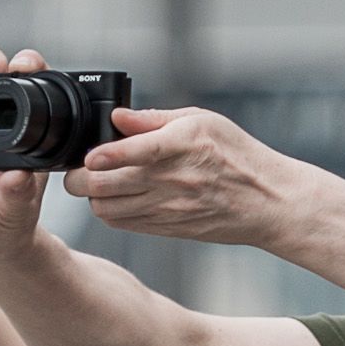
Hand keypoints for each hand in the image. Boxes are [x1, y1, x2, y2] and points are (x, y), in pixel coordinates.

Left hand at [74, 105, 303, 249]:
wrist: (268, 203)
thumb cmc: (238, 156)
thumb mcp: (203, 121)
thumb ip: (155, 119)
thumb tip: (117, 117)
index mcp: (181, 145)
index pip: (134, 152)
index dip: (103, 156)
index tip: (89, 155)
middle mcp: (171, 180)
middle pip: (106, 185)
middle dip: (79, 178)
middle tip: (76, 168)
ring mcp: (168, 208)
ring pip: (108, 208)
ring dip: (93, 196)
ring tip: (95, 182)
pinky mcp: (167, 227)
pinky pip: (123, 223)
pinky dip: (110, 211)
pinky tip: (114, 198)